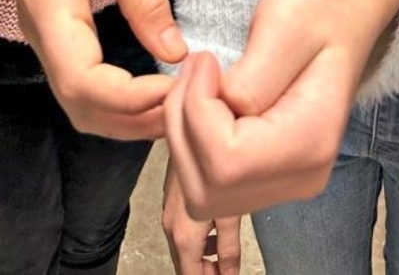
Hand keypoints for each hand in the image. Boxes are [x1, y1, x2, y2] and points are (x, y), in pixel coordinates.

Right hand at [9, 0, 186, 139]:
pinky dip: (118, 103)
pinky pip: (82, 88)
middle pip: (81, 107)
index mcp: (49, 8)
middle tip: (188, 104)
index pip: (81, 81)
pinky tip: (153, 90)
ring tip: (177, 101)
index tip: (176, 88)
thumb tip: (175, 52)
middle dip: (134, 118)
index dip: (129, 99)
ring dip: (127, 118)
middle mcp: (41, 37)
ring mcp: (45, 43)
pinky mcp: (56, 42)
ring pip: (80, 106)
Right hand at [163, 158, 240, 274]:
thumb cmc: (213, 169)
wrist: (191, 137)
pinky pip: (180, 231)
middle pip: (185, 265)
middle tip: (226, 271)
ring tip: (222, 255)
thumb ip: (229, 249)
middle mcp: (171, 228)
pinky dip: (195, 240)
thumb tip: (230, 274)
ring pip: (182, 248)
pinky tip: (212, 232)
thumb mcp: (229, 214)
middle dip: (205, 272)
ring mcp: (168, 214)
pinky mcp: (170, 201)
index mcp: (184, 237)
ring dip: (200, 257)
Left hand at [165, 0, 398, 219]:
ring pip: (203, 192)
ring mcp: (287, 181)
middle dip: (183, 125)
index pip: (225, 162)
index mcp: (311, 142)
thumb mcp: (283, 26)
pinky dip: (193, 145)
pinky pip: (212, 182)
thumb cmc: (320, 6)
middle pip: (209, 187)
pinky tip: (206, 103)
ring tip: (200, 83)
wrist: (349, 6)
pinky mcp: (271, 173)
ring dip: (183, 135)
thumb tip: (216, 109)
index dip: (196, 111)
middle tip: (196, 69)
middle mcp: (302, 176)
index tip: (205, 60)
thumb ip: (249, 79)